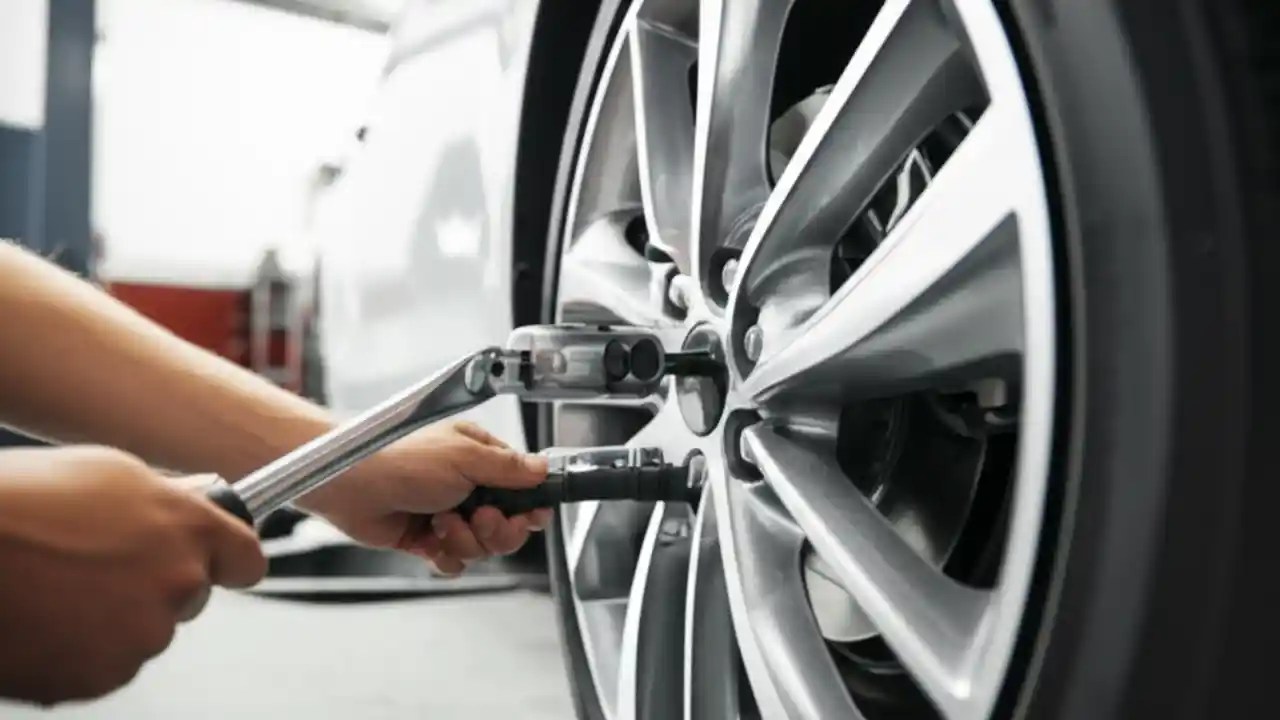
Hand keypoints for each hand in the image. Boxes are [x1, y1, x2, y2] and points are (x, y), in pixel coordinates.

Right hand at [0, 446, 265, 705]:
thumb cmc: (21, 501)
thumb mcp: (109, 474)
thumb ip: (166, 499)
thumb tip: (193, 507)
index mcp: (189, 529)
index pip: (246, 558)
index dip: (227, 558)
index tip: (218, 560)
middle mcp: (178, 583)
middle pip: (189, 596)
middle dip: (156, 584)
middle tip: (98, 565)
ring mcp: (142, 635)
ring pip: (144, 633)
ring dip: (114, 619)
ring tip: (56, 587)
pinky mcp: (101, 676)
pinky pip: (104, 665)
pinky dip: (79, 651)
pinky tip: (43, 619)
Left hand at [296, 422, 551, 575]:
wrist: (350, 485)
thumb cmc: (401, 460)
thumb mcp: (465, 456)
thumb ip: (509, 468)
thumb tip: (543, 469)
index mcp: (480, 458)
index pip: (523, 489)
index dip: (528, 509)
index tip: (525, 516)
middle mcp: (467, 486)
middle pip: (507, 525)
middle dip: (494, 530)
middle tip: (476, 518)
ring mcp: (448, 513)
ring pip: (481, 547)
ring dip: (464, 541)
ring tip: (440, 523)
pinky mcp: (427, 538)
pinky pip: (455, 561)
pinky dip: (446, 558)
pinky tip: (432, 543)